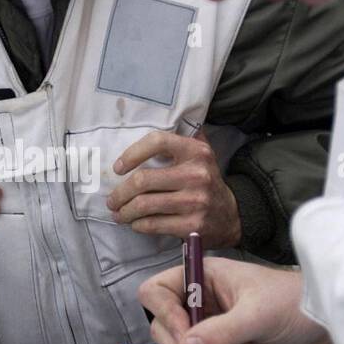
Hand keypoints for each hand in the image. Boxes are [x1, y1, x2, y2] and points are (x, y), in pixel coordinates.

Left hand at [107, 130, 240, 247]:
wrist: (231, 215)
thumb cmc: (205, 181)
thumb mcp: (201, 154)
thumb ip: (182, 137)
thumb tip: (151, 118)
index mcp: (196, 151)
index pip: (157, 141)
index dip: (132, 153)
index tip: (118, 168)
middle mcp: (197, 174)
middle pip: (143, 180)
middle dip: (120, 193)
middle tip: (112, 200)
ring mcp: (195, 201)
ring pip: (144, 205)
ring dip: (124, 211)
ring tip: (118, 214)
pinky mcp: (192, 225)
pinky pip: (153, 224)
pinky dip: (138, 225)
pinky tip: (135, 223)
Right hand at [138, 257, 330, 343]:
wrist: (329, 325)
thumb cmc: (296, 303)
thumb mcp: (258, 315)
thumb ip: (222, 331)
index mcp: (205, 277)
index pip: (159, 291)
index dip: (164, 314)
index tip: (184, 338)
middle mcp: (203, 301)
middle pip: (167, 328)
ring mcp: (213, 328)